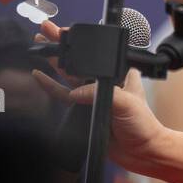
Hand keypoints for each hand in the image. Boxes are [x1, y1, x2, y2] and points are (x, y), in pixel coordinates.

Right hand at [30, 19, 166, 173]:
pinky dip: (50, 85)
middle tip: (45, 30)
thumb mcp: (126, 103)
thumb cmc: (143, 125)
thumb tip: (76, 93)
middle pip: (80, 60)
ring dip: (54, 61)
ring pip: (69, 74)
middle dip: (62, 45)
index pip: (97, 54)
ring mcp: (93, 95)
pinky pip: (63, 95)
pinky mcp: (84, 110)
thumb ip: (100, 95)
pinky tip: (39, 75)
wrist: (141, 151)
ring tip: (39, 46)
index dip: (80, 42)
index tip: (63, 31)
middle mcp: (105, 82)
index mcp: (120, 75)